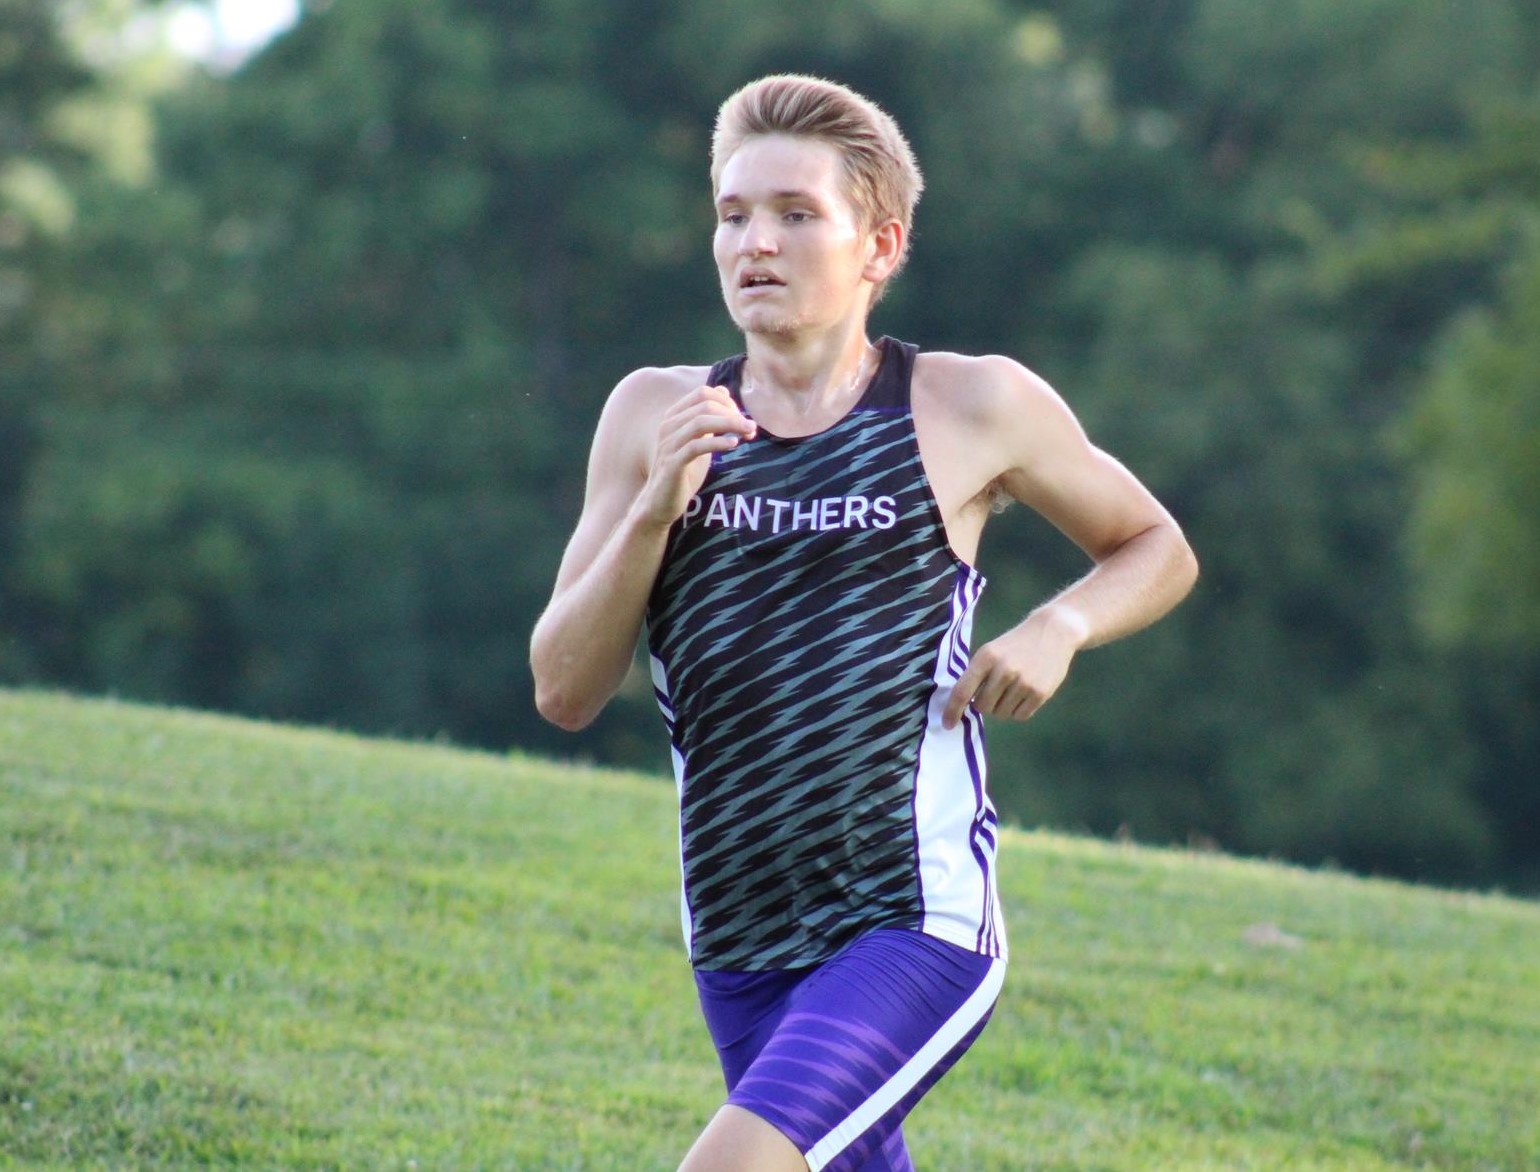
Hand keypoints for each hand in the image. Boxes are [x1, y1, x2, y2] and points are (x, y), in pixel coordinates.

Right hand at [639, 384, 756, 525]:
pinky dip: (718, 442)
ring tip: (749, 432)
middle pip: (705, 406)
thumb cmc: (682, 471)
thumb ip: (708, 417)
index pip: (702, 393)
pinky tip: (734, 444)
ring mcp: (668, 445)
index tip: (742, 417)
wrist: (660, 502)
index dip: (727, 401)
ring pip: (700, 422)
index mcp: (674, 417)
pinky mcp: (672, 464)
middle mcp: (668, 426)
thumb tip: (723, 390)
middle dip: (733, 413)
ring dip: (730, 424)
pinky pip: (696, 446)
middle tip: (751, 427)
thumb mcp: (698, 439)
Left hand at [942, 604, 1088, 728]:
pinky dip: (1019, 710)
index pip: (963, 690)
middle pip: (983, 707)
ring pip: (1001, 714)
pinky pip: (1020, 716)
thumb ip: (977, 674)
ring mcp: (1023, 682)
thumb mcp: (991, 650)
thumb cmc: (1016, 644)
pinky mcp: (1040, 693)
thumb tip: (962, 704)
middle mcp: (1004, 670)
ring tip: (1013, 689)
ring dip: (1003, 707)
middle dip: (985, 704)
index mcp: (986, 657)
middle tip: (996, 690)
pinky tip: (1025, 694)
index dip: (952, 710)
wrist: (1053, 631)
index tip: (947, 724)